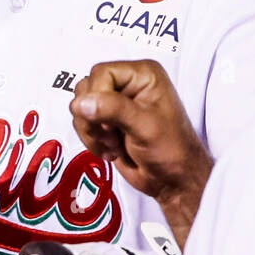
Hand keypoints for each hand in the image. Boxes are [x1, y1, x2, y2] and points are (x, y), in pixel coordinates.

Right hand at [69, 60, 211, 246]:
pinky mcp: (108, 121)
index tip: (109, 123)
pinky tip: (111, 149)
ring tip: (113, 143)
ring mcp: (117, 103)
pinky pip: (83, 122)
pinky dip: (92, 139)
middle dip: (92, 117)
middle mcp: (129, 84)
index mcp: (143, 75)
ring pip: (81, 106)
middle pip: (87, 88)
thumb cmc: (172, 150)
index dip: (98, 97)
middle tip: (111, 134)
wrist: (172, 180)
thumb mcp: (144, 126)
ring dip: (91, 130)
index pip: (102, 73)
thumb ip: (113, 110)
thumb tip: (82, 102)